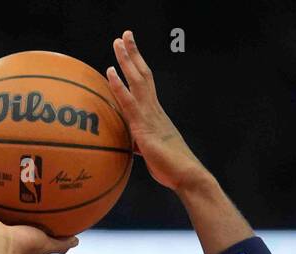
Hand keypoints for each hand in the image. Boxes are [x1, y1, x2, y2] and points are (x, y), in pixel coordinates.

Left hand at [105, 30, 204, 191]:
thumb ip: (141, 144)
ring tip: (118, 42)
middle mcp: (154, 110)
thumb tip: (134, 144)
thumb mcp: (152, 152)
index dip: (138, 66)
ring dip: (127, 60)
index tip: (132, 51)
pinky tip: (110, 72)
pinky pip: (128, 102)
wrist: (186, 175)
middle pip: (143, 75)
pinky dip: (118, 85)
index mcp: (156, 114)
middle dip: (133, 54)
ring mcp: (149, 116)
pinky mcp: (143, 127)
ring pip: (137, 81)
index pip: (146, 84)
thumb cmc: (170, 168)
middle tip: (125, 35)